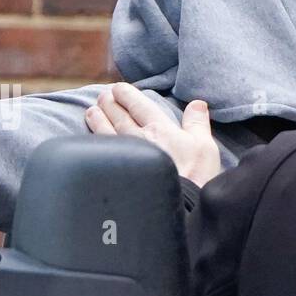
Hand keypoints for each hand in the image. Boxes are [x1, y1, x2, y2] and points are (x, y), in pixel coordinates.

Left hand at [86, 82, 222, 186]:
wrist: (179, 206)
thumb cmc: (196, 176)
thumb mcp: (205, 146)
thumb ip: (198, 123)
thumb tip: (197, 103)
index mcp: (159, 128)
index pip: (138, 104)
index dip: (126, 94)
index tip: (118, 88)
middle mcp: (138, 138)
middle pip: (119, 114)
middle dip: (110, 102)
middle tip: (103, 96)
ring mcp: (125, 155)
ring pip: (106, 130)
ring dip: (98, 118)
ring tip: (92, 110)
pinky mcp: (116, 171)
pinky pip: (101, 150)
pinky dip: (94, 139)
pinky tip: (90, 137)